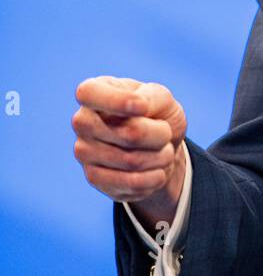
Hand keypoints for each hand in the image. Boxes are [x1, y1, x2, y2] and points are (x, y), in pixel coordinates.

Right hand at [72, 76, 186, 228]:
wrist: (161, 148)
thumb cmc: (157, 115)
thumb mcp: (161, 98)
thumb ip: (151, 97)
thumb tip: (138, 106)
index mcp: (94, 92)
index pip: (88, 93)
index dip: (117, 101)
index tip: (143, 107)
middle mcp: (82, 121)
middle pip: (130, 133)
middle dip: (160, 135)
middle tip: (166, 133)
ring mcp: (84, 151)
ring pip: (133, 161)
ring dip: (161, 158)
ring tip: (164, 152)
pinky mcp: (93, 178)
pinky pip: (131, 183)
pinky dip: (155, 178)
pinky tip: (157, 172)